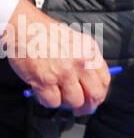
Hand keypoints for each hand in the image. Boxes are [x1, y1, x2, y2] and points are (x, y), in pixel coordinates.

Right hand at [1, 0, 109, 115]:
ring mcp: (63, 72)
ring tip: (59, 95)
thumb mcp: (76, 42)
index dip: (100, 94)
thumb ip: (86, 60)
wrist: (24, 28)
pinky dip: (49, 102)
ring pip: (74, 101)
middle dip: (88, 106)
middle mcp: (80, 62)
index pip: (104, 80)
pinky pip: (53, 102)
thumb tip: (91, 85)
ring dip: (66, 103)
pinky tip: (45, 93)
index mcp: (90, 51)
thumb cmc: (48, 34)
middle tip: (81, 109)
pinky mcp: (44, 81)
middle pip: (94, 95)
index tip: (95, 100)